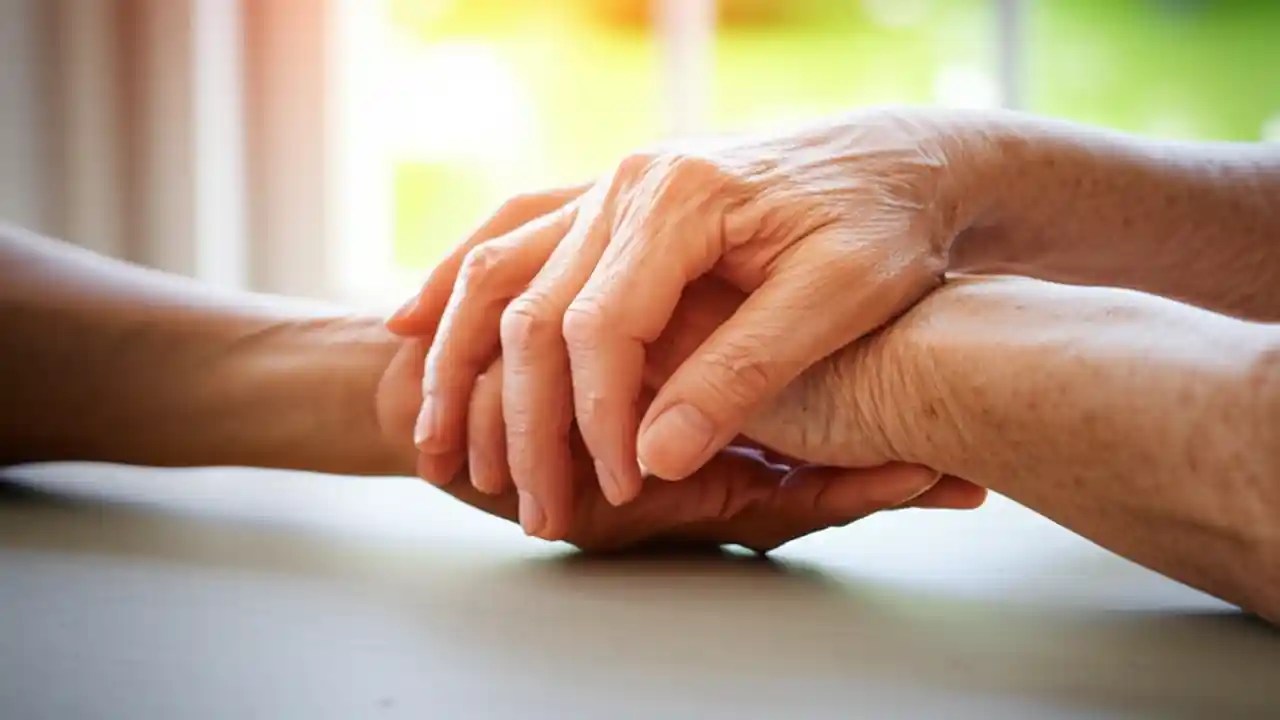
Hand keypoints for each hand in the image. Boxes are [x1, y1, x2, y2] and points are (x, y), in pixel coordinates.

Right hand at [388, 108, 992, 532]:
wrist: (895, 159)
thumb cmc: (882, 227)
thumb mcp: (836, 300)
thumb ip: (741, 373)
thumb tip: (653, 458)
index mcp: (679, 197)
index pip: (602, 323)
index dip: (599, 416)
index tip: (617, 486)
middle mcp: (627, 183)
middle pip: (538, 310)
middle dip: (526, 419)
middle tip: (532, 504)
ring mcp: (608, 189)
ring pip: (501, 277)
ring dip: (459, 364)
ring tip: (434, 448)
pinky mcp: (604, 204)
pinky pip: (506, 242)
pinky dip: (454, 289)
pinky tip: (411, 324)